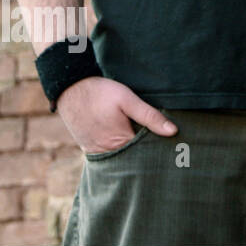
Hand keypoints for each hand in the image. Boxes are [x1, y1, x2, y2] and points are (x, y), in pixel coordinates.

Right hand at [56, 76, 177, 154]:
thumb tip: (173, 132)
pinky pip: (110, 154)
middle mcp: (108, 152)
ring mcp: (97, 152)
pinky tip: (129, 141)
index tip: (174, 145)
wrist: (71, 89)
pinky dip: (120, 150)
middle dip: (147, 151)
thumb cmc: (101, 93)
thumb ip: (150, 116)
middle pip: (134, 157)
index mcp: (120, 141)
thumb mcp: (128, 100)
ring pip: (122, 156)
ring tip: (148, 141)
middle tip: (165, 144)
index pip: (146, 152)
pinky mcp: (90, 148)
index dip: (159, 147)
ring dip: (133, 151)